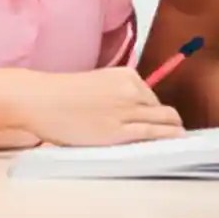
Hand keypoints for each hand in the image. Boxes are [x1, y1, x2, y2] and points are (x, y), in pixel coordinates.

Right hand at [12, 67, 184, 146]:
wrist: (39, 99)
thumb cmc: (61, 95)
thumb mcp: (99, 83)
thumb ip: (119, 94)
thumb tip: (136, 110)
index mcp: (127, 76)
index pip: (153, 98)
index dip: (160, 113)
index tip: (164, 122)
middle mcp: (131, 90)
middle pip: (162, 110)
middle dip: (171, 122)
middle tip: (175, 133)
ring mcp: (126, 110)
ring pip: (163, 121)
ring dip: (173, 131)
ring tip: (179, 140)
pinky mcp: (118, 131)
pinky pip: (151, 134)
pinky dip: (167, 138)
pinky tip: (176, 141)